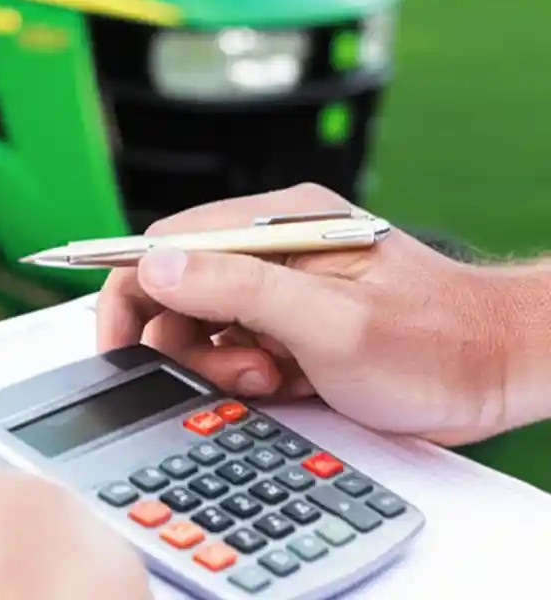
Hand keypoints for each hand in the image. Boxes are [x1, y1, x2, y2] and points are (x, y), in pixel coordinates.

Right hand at [97, 183, 538, 445]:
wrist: (496, 375)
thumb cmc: (436, 344)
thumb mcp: (331, 323)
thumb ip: (240, 289)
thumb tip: (156, 267)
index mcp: (277, 225)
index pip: (167, 243)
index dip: (130, 291)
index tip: (115, 341)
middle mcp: (271, 248)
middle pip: (177, 288)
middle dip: (184, 341)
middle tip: (226, 374)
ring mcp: (280, 288)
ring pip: (202, 326)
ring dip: (217, 364)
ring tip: (268, 380)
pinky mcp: (288, 324)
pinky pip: (233, 350)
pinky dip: (244, 377)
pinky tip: (285, 385)